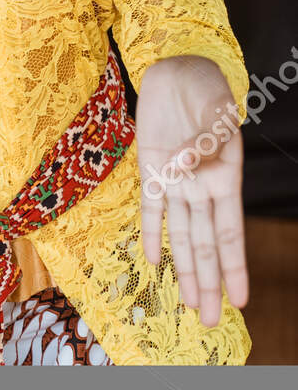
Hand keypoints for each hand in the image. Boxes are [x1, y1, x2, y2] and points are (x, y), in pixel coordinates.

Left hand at [135, 54, 246, 327]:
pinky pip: (151, 209)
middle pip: (205, 245)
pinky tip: (154, 261)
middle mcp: (200, 187)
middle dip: (207, 283)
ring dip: (184, 269)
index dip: (232, 267)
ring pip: (180, 235)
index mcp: (223, 178)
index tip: (239, 300)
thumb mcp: (215, 112)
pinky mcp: (152, 170)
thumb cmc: (206, 89)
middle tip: (209, 321)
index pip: (229, 233)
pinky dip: (151, 233)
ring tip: (189, 303)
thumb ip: (205, 144)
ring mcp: (175, 182)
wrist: (179, 68)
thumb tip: (187, 167)